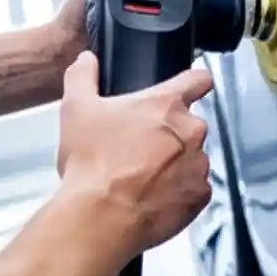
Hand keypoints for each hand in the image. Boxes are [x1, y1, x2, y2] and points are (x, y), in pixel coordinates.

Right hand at [55, 51, 213, 261]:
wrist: (100, 215)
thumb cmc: (91, 162)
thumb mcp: (76, 110)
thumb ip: (82, 77)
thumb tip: (87, 60)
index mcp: (166, 104)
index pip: (198, 80)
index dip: (195, 82)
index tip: (193, 88)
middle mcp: (191, 130)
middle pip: (189, 125)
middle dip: (171, 134)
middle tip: (142, 148)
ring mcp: (199, 164)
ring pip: (193, 158)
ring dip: (176, 164)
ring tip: (144, 177)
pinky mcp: (200, 195)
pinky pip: (195, 188)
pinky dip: (180, 192)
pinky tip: (154, 197)